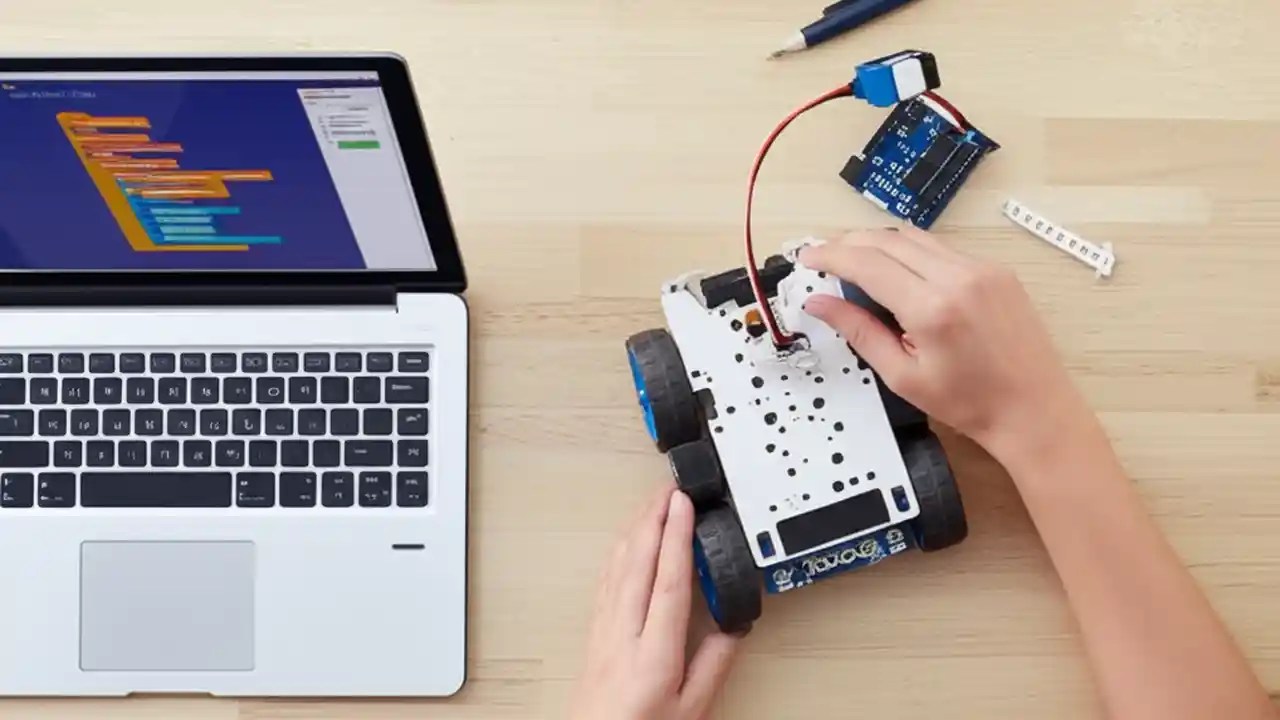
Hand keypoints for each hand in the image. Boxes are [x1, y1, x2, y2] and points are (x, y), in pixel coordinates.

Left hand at [569, 487, 739, 719]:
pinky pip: (606, 581)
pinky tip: (626, 542)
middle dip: (654, 518)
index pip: (668, 582)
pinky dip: (620, 552)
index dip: (677, 538)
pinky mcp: (595, 634)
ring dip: (636, 529)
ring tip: (652, 504)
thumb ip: (714, 667)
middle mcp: (624, 635)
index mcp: (654, 654)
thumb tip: (732, 627)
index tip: (684, 505)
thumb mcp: (691, 711)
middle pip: (638, 563)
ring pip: (618, 567)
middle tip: (670, 487)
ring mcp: (605, 631)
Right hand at [800, 228, 1091, 460]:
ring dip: (879, 243)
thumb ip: (859, 332)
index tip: (807, 258)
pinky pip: (942, 249)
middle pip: (888, 240)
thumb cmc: (970, 404)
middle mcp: (959, 277)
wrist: (1034, 411)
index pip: (867, 263)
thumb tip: (819, 303)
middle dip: (849, 243)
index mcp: (932, 308)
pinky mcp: (997, 271)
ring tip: (854, 261)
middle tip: (823, 256)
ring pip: (915, 238)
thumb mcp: (902, 375)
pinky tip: (897, 272)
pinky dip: (911, 252)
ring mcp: (982, 269)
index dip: (830, 255)